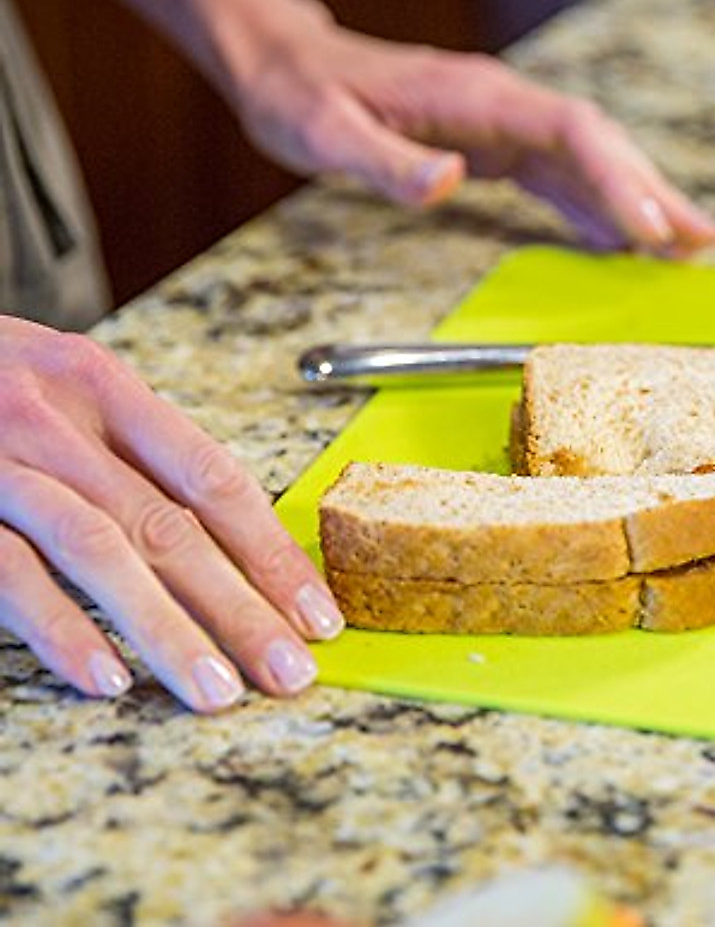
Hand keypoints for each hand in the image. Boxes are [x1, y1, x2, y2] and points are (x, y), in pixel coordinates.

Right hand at [0, 316, 343, 711]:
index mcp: (108, 389)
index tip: (317, 611)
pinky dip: (61, 626)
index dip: (272, 550)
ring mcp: (1, 463)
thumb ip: (135, 451)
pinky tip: (105, 676)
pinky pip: (9, 572)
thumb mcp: (65, 391)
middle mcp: (61, 420)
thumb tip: (229, 537)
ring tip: (215, 691)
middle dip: (241, 605)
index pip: (214, 479)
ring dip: (166, 627)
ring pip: (103, 549)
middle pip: (172, 524)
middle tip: (290, 671)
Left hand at [231, 12, 714, 255]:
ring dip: (637, 199)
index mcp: (476, 97)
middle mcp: (501, 104)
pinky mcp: (492, 143)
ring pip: (589, 158)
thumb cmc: (300, 96)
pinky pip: (558, 175)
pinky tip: (617, 238)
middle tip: (701, 241)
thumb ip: (387, 160)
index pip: (570, 132)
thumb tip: (450, 184)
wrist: (282, 66)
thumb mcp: (325, 132)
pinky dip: (594, 205)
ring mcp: (501, 123)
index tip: (651, 227)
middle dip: (652, 189)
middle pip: (599, 143)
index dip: (618, 177)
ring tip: (685, 245)